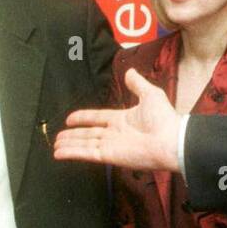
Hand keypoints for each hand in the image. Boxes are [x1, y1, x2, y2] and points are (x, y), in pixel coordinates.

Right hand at [53, 68, 179, 171]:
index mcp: (123, 120)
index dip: (84, 118)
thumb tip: (129, 71)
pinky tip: (59, 153)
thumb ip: (137, 84)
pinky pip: (87, 153)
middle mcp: (115, 133)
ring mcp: (111, 145)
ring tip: (55, 144)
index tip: (70, 118)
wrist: (170, 140)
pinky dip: (72, 153)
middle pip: (89, 134)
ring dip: (70, 144)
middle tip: (58, 137)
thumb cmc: (163, 118)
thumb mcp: (150, 94)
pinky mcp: (109, 156)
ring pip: (85, 144)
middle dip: (73, 135)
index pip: (98, 118)